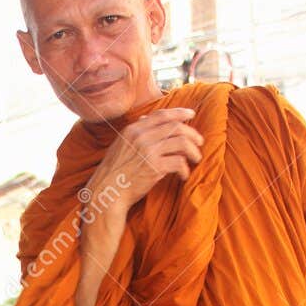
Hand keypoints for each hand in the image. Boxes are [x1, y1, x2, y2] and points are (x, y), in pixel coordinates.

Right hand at [83, 107, 202, 227]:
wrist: (107, 192)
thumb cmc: (114, 172)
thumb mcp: (120, 145)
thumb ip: (134, 132)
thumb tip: (145, 119)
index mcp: (133, 129)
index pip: (162, 115)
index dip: (179, 113)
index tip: (191, 114)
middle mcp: (141, 137)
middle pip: (176, 127)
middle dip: (192, 134)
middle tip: (199, 143)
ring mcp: (148, 152)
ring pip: (182, 142)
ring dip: (193, 151)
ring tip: (195, 159)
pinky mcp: (154, 168)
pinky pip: (179, 162)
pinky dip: (185, 169)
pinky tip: (183, 175)